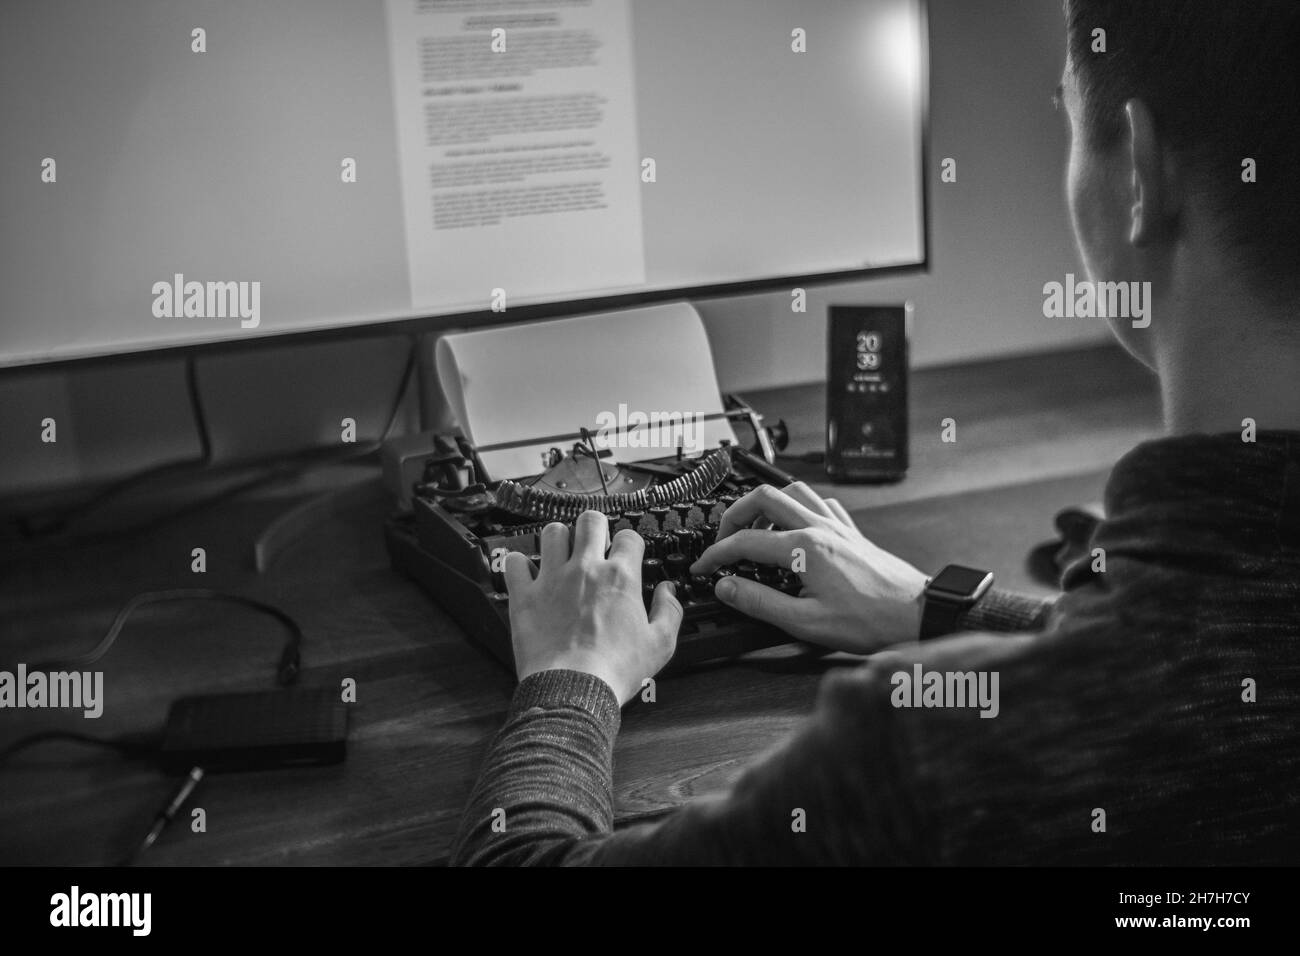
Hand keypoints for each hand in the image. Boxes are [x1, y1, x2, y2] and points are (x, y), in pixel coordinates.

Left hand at [504, 510, 682, 704]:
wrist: (572, 689)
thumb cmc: (616, 669)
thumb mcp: (660, 644)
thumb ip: (669, 611)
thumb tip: (668, 590)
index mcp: (620, 577)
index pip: (629, 536)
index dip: (630, 543)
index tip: (627, 555)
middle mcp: (585, 569)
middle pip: (590, 521)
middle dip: (594, 527)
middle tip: (594, 543)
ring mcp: (552, 579)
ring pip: (552, 532)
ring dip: (559, 539)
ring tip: (561, 554)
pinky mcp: (525, 595)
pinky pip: (515, 562)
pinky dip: (520, 564)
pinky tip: (527, 574)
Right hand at [690, 482, 927, 652]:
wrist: (918, 614)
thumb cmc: (870, 620)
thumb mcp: (806, 623)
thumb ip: (761, 602)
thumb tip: (727, 587)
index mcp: (804, 548)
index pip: (744, 541)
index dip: (716, 554)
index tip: (704, 567)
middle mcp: (819, 528)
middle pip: (763, 498)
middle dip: (734, 515)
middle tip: (722, 539)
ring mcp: (837, 526)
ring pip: (793, 491)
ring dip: (766, 503)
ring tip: (753, 526)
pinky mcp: (852, 533)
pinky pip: (821, 503)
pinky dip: (800, 507)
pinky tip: (796, 524)